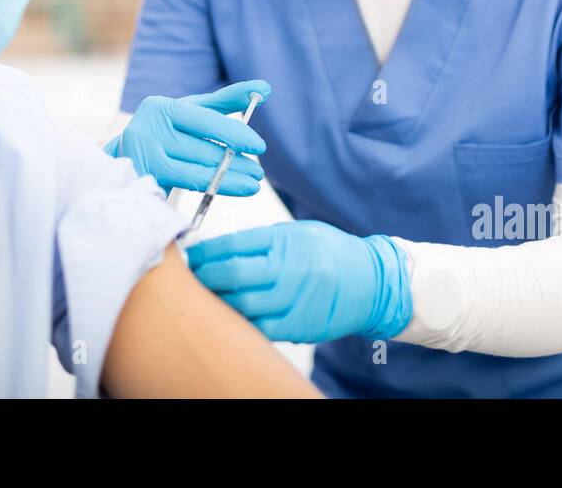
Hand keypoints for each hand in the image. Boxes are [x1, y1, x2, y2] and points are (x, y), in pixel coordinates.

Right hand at [106, 80, 270, 195]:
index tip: (260, 145)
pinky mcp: (145, 177)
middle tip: (259, 171)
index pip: (206, 117)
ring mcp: (144, 153)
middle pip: (204, 145)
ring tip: (253, 183)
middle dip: (237, 159)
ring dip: (231, 176)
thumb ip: (223, 103)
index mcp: (161, 107)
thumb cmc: (164, 137)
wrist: (122, 167)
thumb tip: (264, 88)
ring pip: (199, 166)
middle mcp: (149, 126)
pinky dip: (215, 186)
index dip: (235, 131)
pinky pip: (189, 182)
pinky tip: (236, 189)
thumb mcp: (189, 116)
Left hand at [186, 221, 412, 342]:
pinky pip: (260, 329)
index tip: (189, 254)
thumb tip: (217, 249)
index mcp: (287, 240)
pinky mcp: (300, 327)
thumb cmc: (331, 253)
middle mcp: (291, 269)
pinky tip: (230, 317)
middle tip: (190, 277)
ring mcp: (296, 301)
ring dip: (218, 302)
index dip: (205, 251)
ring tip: (204, 298)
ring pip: (242, 305)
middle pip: (233, 275)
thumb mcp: (298, 233)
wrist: (372, 282)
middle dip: (204, 276)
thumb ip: (261, 241)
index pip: (234, 244)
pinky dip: (241, 323)